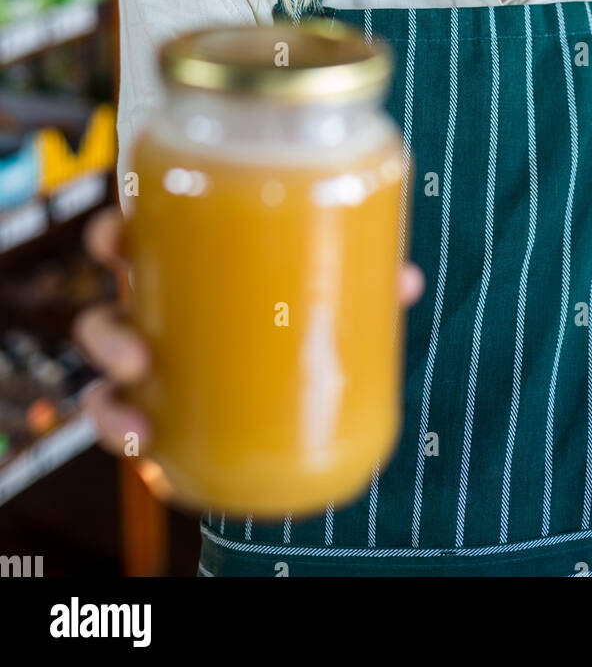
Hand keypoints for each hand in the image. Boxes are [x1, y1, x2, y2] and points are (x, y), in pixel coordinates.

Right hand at [72, 205, 425, 457]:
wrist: (300, 388)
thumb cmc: (301, 305)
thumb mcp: (330, 286)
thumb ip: (363, 279)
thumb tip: (405, 281)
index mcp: (188, 259)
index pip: (132, 232)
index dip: (112, 233)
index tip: (121, 241)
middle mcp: (160, 304)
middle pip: (105, 300)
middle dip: (105, 323)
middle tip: (137, 350)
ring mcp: (152, 356)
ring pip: (105, 364)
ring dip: (106, 386)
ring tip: (138, 406)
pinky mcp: (158, 404)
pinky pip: (119, 416)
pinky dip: (119, 427)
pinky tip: (144, 441)